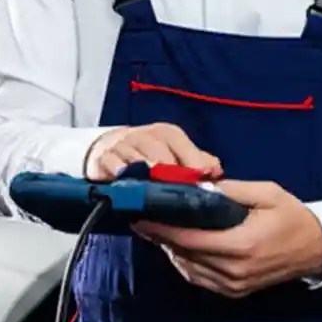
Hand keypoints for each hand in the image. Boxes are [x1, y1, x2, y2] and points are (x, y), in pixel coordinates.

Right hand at [83, 123, 221, 181]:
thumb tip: (216, 171)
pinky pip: (111, 161)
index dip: (190, 160)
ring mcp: (123, 145)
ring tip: (153, 187)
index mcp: (166, 133)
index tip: (199, 178)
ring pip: (134, 155)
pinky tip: (125, 179)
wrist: (114, 148)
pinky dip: (118, 169)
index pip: (178, 141)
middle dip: (167, 169)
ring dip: (144, 171)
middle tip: (177, 188)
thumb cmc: (153, 155)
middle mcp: (144, 135)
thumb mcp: (178, 155)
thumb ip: (199, 162)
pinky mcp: (105, 157)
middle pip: (156, 148)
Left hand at [131, 180, 321, 298]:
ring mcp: (234, 285)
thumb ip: (229, 190)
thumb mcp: (266, 193)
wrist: (317, 249)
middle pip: (184, 254)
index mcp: (242, 245)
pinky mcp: (234, 292)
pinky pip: (199, 278)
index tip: (141, 216)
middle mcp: (235, 270)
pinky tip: (178, 246)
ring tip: (158, 229)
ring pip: (187, 268)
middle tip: (143, 218)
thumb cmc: (292, 217)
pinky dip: (185, 262)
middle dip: (160, 236)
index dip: (161, 229)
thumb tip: (196, 185)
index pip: (189, 239)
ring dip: (170, 249)